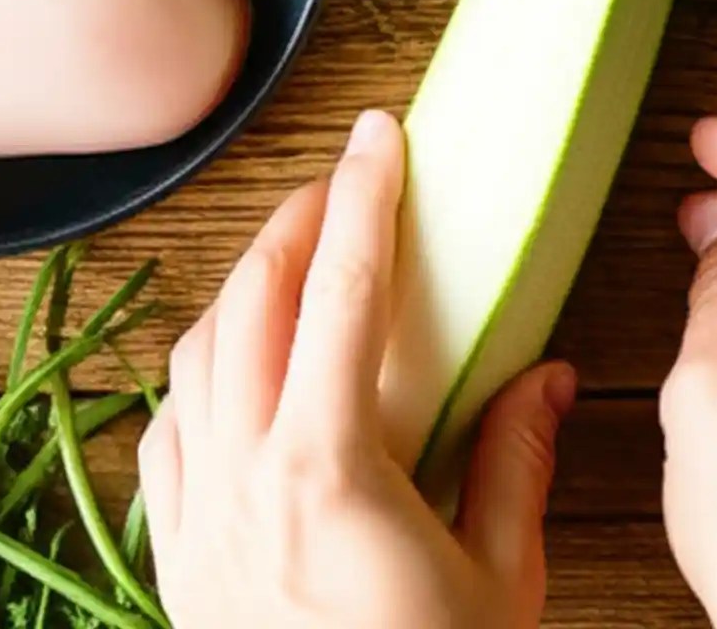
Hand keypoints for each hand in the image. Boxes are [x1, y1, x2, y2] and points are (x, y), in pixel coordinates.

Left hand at [138, 111, 576, 628]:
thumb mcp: (502, 577)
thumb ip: (517, 462)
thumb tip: (547, 379)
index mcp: (328, 475)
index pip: (341, 298)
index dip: (363, 203)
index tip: (379, 140)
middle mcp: (244, 483)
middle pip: (250, 306)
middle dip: (293, 226)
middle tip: (340, 186)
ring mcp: (197, 520)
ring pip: (195, 359)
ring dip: (244, 291)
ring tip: (293, 263)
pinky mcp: (179, 556)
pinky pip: (168, 430)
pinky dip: (203, 373)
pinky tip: (236, 370)